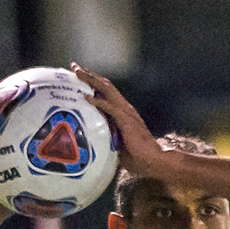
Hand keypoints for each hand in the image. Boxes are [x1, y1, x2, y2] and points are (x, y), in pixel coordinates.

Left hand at [70, 63, 166, 178]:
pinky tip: (86, 97)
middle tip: (75, 67)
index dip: (94, 83)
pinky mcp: (126, 120)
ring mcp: (126, 112)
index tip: (80, 77)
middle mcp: (125, 108)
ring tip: (77, 73)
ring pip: (107, 90)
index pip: (107, 92)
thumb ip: (108, 135)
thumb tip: (93, 137)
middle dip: (90, 75)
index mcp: (124, 112)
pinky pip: (110, 107)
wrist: (154, 162)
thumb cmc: (138, 158)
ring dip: (91, 80)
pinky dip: (98, 100)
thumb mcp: (118, 143)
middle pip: (105, 85)